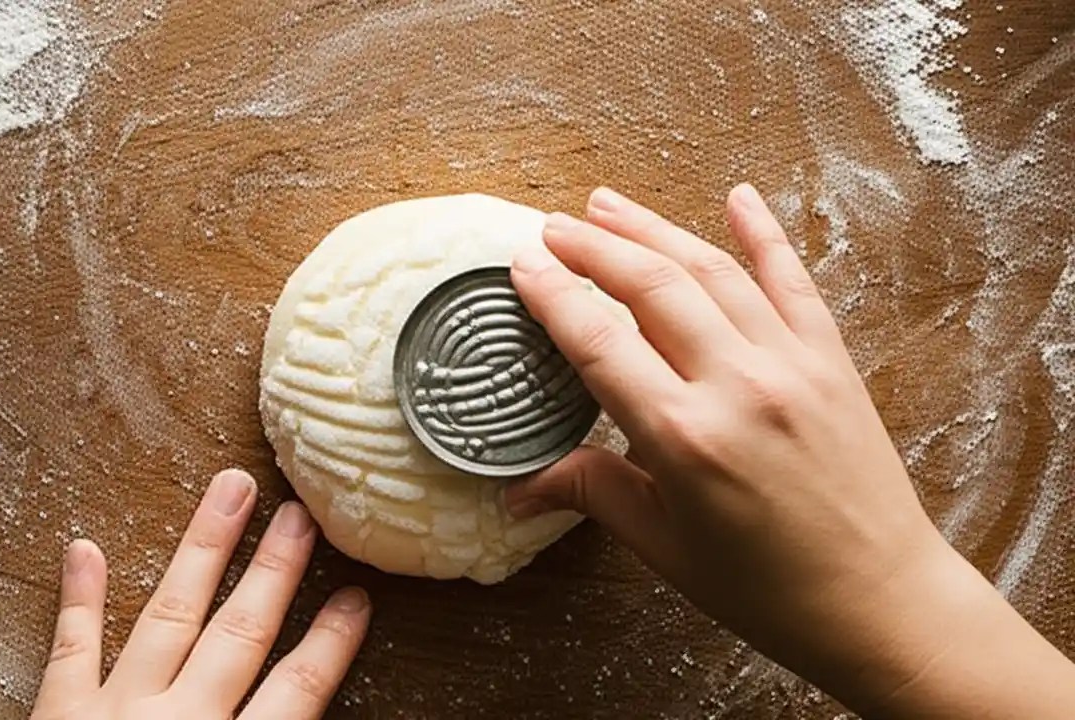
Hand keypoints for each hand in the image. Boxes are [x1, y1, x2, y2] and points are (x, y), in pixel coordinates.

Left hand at [30, 470, 370, 719]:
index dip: (331, 644)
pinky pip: (70, 648)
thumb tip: (302, 718)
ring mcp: (113, 714)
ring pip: (170, 616)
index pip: (295, 693)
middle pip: (240, 634)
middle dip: (274, 571)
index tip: (356, 598)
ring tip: (229, 493)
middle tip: (300, 514)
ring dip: (203, 551)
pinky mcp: (57, 719)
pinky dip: (80, 598)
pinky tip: (85, 547)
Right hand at [505, 186, 1074, 717]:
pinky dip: (764, 235)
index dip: (555, 295)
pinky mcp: (831, 361)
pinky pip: (793, 281)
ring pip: (713, 270)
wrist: (880, 601)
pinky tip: (739, 197)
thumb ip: (593, 493)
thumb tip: (519, 490)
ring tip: (609, 204)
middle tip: (553, 226)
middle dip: (595, 247)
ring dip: (656, 229)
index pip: (600, 342)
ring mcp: (791, 364)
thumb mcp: (664, 547)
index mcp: (684, 436)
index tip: (523, 263)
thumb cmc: (767, 589)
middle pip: (651, 287)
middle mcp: (738, 384)